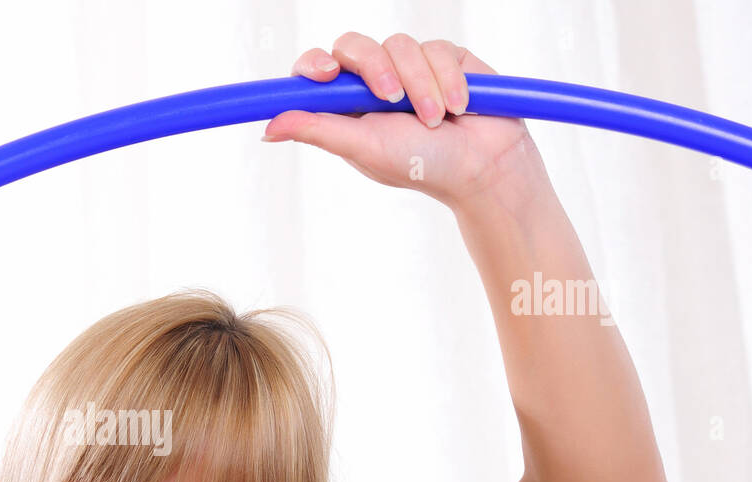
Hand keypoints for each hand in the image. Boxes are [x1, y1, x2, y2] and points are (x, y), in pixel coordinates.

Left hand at [263, 33, 540, 209]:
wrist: (484, 167)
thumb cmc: (421, 166)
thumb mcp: (363, 148)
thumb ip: (318, 130)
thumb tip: (268, 129)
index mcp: (348, 106)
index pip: (318, 71)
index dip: (314, 65)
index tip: (325, 74)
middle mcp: (374, 82)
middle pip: (353, 46)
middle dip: (373, 67)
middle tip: (391, 99)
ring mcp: (409, 67)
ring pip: (399, 44)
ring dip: (419, 85)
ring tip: (435, 119)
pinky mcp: (445, 58)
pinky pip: (436, 48)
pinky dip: (447, 79)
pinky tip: (458, 107)